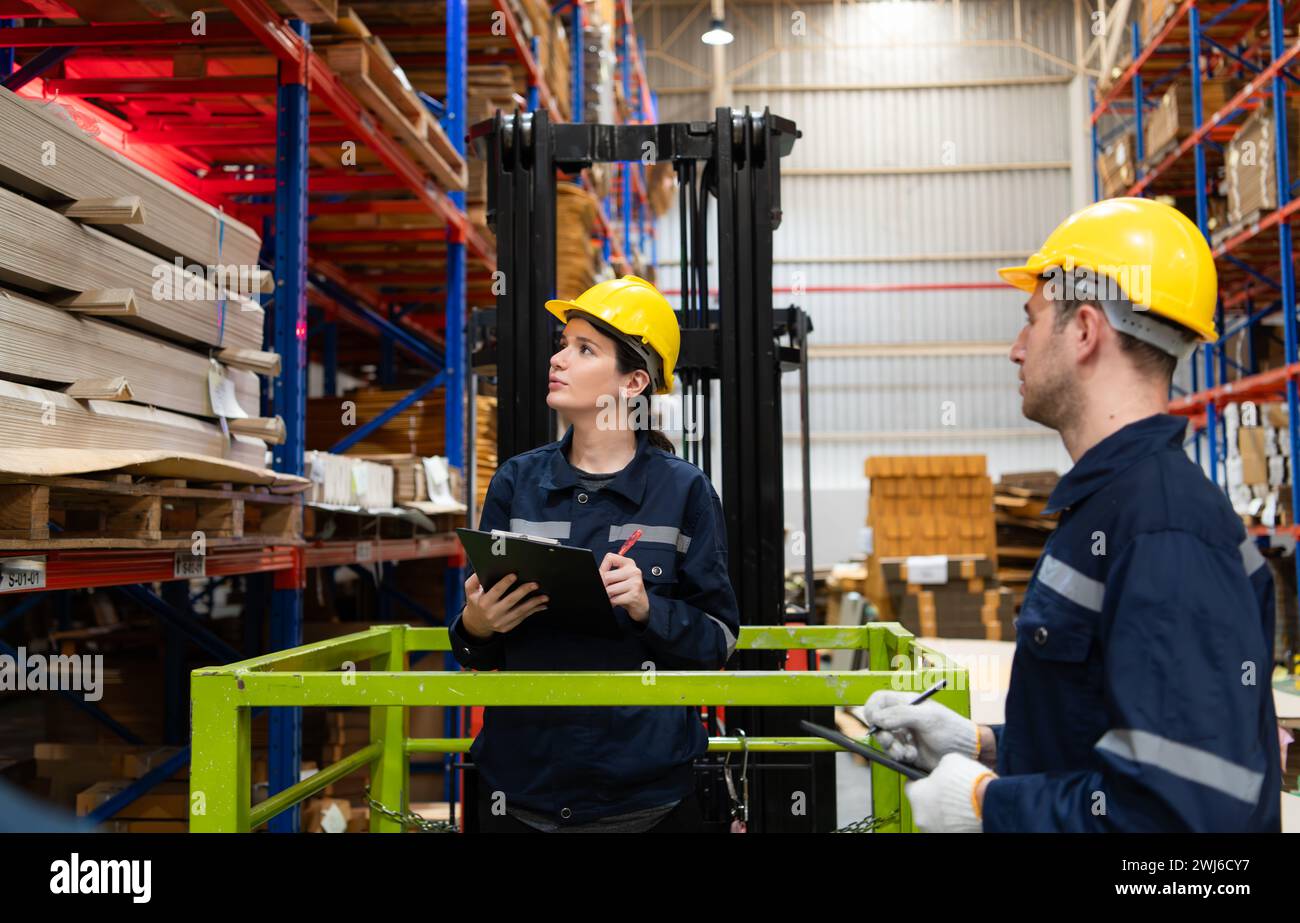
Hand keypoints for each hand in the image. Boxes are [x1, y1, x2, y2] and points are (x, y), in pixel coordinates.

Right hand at [461, 573, 547, 639]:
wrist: (476, 623)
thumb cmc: (476, 602)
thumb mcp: (470, 590)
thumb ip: (474, 579)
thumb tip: (482, 569)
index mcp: (483, 603)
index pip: (495, 591)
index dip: (505, 583)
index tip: (514, 575)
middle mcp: (492, 613)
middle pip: (511, 601)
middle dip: (524, 592)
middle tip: (535, 584)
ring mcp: (501, 622)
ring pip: (520, 611)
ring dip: (534, 603)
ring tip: (544, 596)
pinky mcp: (507, 627)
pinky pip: (522, 618)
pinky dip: (533, 611)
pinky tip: (541, 605)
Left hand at [599, 553, 648, 621]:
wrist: (641, 604)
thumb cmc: (627, 589)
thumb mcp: (619, 577)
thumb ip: (608, 574)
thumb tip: (596, 577)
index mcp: (629, 563)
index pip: (610, 558)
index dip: (602, 568)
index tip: (603, 576)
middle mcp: (634, 571)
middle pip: (606, 577)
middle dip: (603, 586)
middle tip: (607, 590)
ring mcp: (635, 583)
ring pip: (609, 589)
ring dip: (608, 595)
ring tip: (612, 596)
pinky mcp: (634, 595)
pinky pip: (614, 599)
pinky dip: (612, 602)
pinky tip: (616, 602)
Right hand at [861, 690, 979, 770]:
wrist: (967, 753)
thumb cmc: (951, 729)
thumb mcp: (928, 718)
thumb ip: (901, 715)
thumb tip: (877, 718)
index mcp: (906, 703)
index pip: (879, 700)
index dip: (872, 708)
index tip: (874, 721)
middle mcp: (902, 718)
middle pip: (877, 723)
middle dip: (882, 734)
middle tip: (891, 741)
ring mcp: (904, 735)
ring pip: (884, 740)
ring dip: (892, 748)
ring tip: (907, 752)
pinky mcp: (907, 751)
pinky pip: (894, 754)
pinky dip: (901, 755)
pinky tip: (913, 755)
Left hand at [904, 753, 995, 832]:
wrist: (988, 802)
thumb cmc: (966, 781)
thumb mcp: (949, 761)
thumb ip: (939, 768)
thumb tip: (941, 771)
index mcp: (916, 795)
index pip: (910, 786)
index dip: (920, 781)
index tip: (928, 780)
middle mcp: (921, 816)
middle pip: (923, 805)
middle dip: (933, 799)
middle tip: (949, 792)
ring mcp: (934, 830)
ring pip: (935, 819)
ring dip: (944, 812)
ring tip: (960, 804)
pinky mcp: (949, 837)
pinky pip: (948, 828)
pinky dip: (954, 822)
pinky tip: (965, 814)